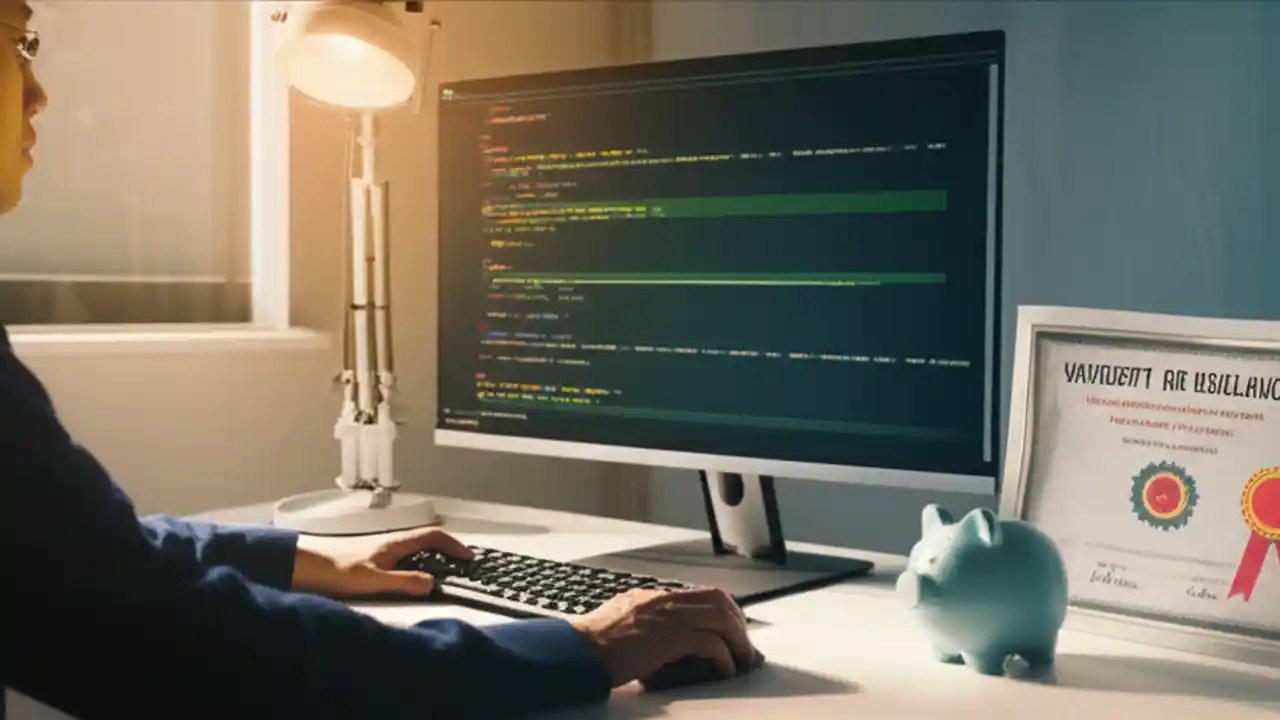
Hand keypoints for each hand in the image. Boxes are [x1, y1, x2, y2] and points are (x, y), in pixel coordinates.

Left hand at [290, 528, 472, 598]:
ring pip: (416, 549)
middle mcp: (391, 544)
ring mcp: (382, 551)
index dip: (454, 545)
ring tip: (443, 574)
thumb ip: (404, 582)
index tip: (468, 557)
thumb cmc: (336, 570)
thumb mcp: (375, 580)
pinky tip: (412, 580)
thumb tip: (432, 583)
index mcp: (396, 544)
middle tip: (461, 565)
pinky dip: (417, 566)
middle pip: (428, 540)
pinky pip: (404, 559)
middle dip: (447, 550)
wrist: (308, 568)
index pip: (434, 536)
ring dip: (433, 558)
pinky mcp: (373, 561)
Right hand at [569, 587, 761, 688]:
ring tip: (743, 659)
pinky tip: (725, 671)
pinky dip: (723, 658)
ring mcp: (667, 616)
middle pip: (718, 599)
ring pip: (720, 617)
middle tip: (745, 646)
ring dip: (738, 640)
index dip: (724, 610)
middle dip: (738, 622)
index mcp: (653, 596)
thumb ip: (646, 625)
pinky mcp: (669, 637)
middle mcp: (663, 600)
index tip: (733, 628)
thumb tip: (668, 645)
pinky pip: (709, 643)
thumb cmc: (592, 645)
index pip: (700, 593)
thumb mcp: (622, 624)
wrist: (578, 651)